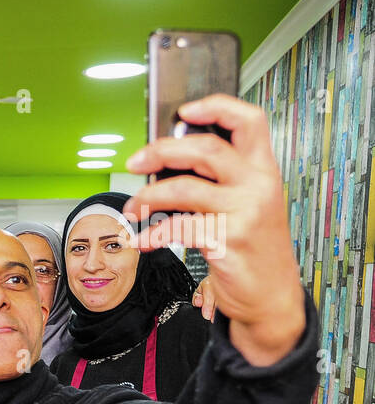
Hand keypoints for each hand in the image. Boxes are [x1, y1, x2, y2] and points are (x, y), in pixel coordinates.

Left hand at [123, 94, 305, 365]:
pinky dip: (152, 234)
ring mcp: (244, 212)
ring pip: (183, 189)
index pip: (248, 120)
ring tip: (133, 209)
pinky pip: (178, 228)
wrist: (271, 295)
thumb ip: (218, 180)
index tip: (184, 110)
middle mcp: (257, 185)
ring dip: (147, 197)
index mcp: (263, 169)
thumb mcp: (245, 204)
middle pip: (205, 149)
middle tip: (135, 162)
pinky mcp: (228, 240)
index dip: (216, 107)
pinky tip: (142, 240)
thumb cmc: (251, 247)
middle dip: (160, 151)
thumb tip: (165, 163)